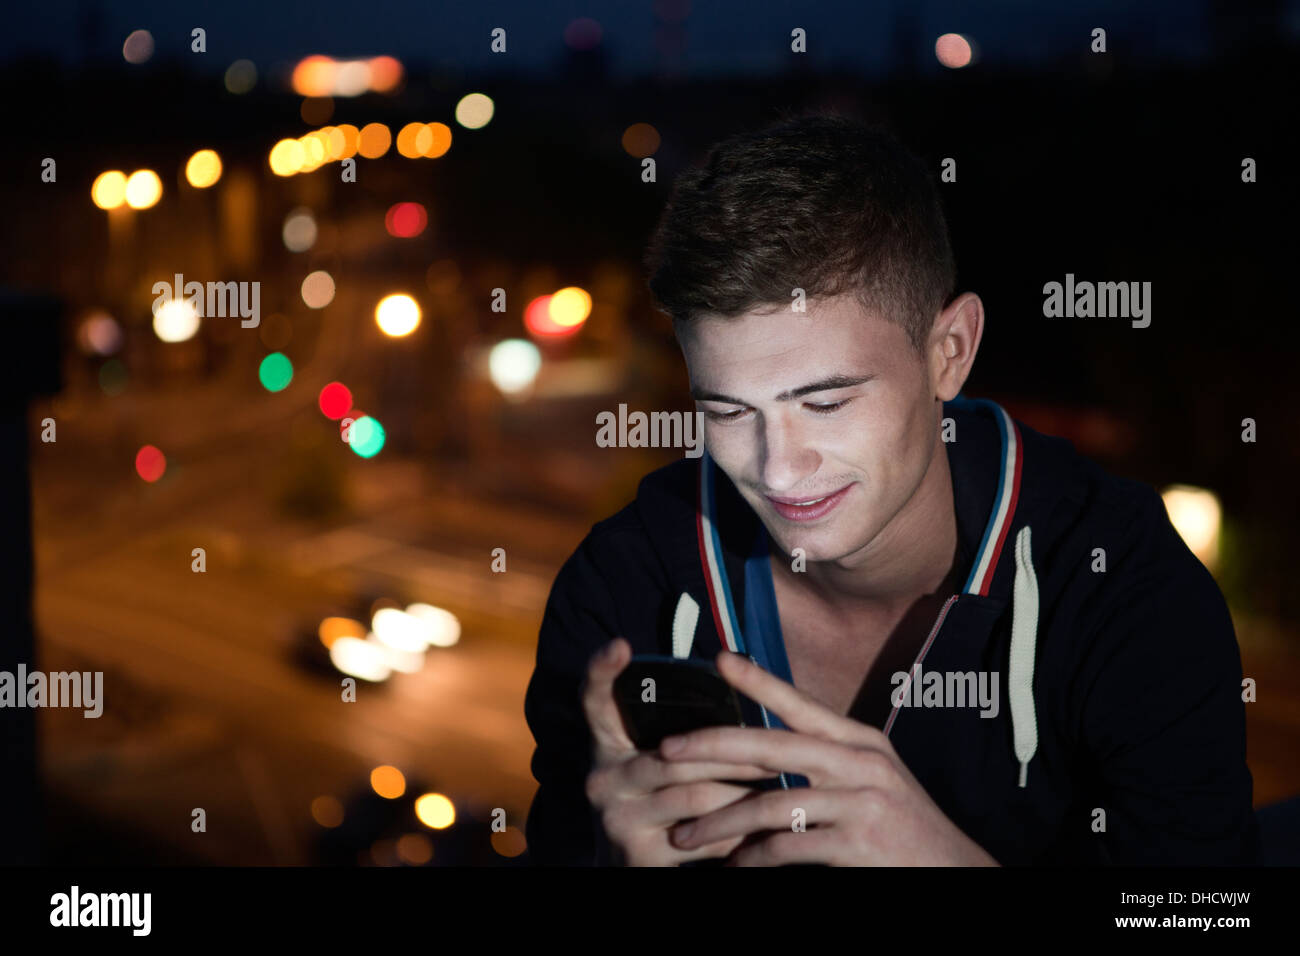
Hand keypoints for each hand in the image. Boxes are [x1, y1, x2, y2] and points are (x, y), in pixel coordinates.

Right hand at [580, 638, 772, 865]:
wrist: (634, 867)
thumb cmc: (661, 800)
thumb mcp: (656, 761)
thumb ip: (677, 729)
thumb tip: (732, 674)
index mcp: (607, 745)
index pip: (594, 700)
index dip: (601, 671)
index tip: (621, 645)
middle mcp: (603, 780)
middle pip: (672, 756)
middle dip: (732, 754)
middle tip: (779, 749)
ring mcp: (618, 821)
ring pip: (694, 797)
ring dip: (745, 794)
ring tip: (784, 786)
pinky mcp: (639, 859)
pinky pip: (702, 842)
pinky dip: (739, 836)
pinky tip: (767, 830)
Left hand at [659, 651, 1000, 865]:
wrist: (959, 874)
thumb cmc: (906, 829)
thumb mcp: (875, 779)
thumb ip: (830, 760)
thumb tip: (770, 749)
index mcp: (861, 742)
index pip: (801, 704)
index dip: (759, 681)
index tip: (719, 659)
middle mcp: (861, 764)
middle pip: (771, 746)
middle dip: (711, 746)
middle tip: (665, 751)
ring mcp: (861, 804)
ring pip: (770, 805)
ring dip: (719, 824)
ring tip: (684, 837)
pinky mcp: (859, 845)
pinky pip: (788, 849)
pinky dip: (752, 859)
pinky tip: (731, 867)